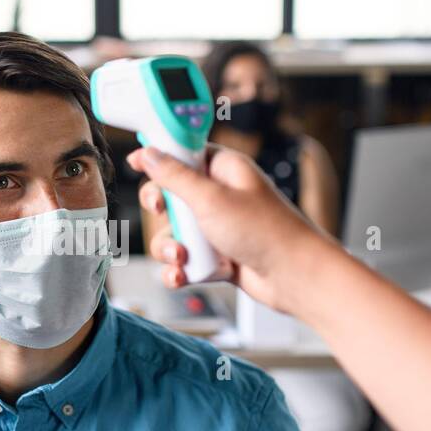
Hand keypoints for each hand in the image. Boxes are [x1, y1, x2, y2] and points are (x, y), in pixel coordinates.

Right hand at [127, 144, 330, 317]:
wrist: (295, 277)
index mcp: (224, 170)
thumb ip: (175, 176)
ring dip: (169, 248)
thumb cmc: (265, 231)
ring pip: (174, 233)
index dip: (159, 156)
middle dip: (162, 211)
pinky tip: (183, 276)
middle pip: (171, 195)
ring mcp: (218, 228)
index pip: (184, 153)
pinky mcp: (217, 256)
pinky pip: (185, 259)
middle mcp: (220, 196)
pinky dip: (180, 269)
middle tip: (163, 212)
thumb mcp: (211, 198)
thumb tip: (149, 153)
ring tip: (182, 257)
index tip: (135, 161)